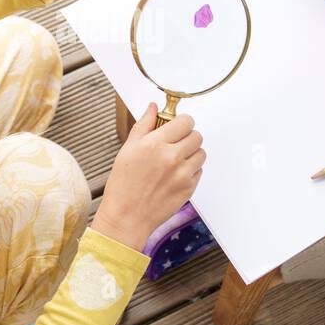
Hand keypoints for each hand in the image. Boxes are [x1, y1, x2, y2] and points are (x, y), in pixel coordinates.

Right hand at [92, 103, 204, 252]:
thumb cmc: (123, 185)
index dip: (182, 122)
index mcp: (155, 144)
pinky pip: (199, 171)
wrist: (127, 217)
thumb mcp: (128, 149)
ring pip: (201, 153)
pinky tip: (175, 175)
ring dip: (191, 153)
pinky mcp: (189, 188)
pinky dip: (191, 170)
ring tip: (176, 160)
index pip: (184, 121)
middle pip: (196, 135)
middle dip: (187, 136)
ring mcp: (183, 174)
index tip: (176, 126)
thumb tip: (153, 107)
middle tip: (176, 142)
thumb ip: (143, 125)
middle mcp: (172, 157)